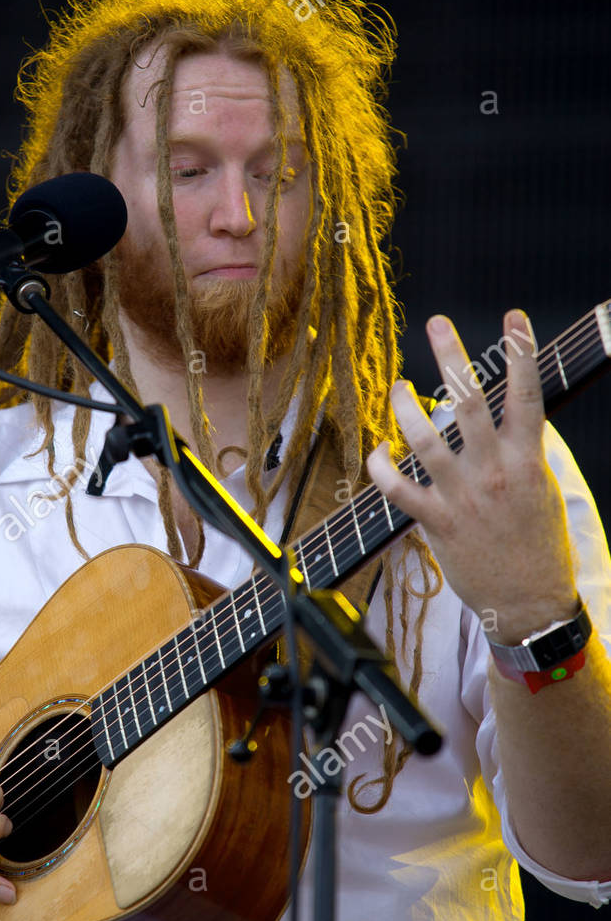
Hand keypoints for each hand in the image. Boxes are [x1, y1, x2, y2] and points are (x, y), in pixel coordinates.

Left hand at [365, 310, 578, 642]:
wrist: (527, 603)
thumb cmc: (537, 542)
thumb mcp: (543, 488)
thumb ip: (524, 449)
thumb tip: (510, 416)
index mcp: (527, 460)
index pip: (527, 395)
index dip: (521, 352)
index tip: (513, 317)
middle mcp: (492, 471)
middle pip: (468, 403)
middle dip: (451, 356)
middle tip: (435, 322)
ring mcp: (460, 496)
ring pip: (423, 440)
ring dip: (404, 407)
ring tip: (397, 387)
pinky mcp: (435, 522)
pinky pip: (396, 488)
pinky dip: (380, 465)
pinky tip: (378, 449)